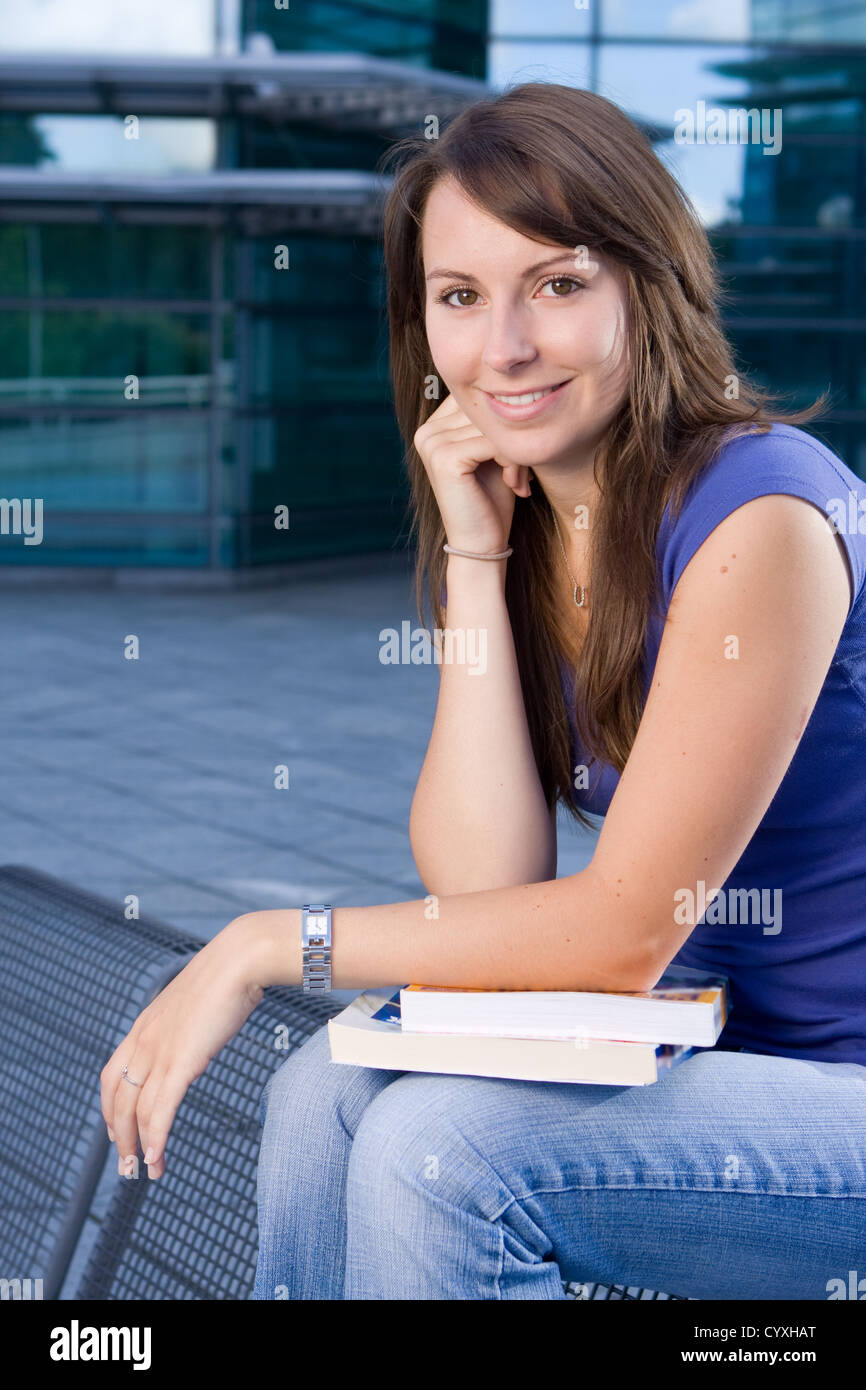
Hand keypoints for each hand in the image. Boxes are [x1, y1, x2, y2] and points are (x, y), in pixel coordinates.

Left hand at [100, 915, 271, 1179]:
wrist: (240, 959)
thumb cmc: (228, 976)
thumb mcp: (195, 1003)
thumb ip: (187, 1025)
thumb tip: (197, 1035)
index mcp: (144, 1026)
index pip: (112, 1075)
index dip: (110, 1108)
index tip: (117, 1131)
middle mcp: (143, 1041)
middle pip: (117, 1099)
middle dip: (119, 1136)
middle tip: (128, 1165)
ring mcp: (160, 1051)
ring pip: (137, 1111)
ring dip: (138, 1146)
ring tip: (145, 1172)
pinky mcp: (181, 1062)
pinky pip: (161, 1110)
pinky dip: (156, 1138)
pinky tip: (157, 1159)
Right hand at [413, 392, 531, 553]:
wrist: (482, 544)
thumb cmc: (493, 500)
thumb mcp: (493, 453)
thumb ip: (494, 422)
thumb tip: (517, 384)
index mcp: (434, 425)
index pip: (479, 399)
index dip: (504, 423)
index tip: (517, 457)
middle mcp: (427, 430)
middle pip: (486, 409)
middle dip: (512, 438)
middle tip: (522, 472)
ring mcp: (431, 442)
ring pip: (492, 425)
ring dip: (516, 451)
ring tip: (519, 479)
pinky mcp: (444, 457)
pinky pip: (492, 441)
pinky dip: (512, 460)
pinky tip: (515, 483)